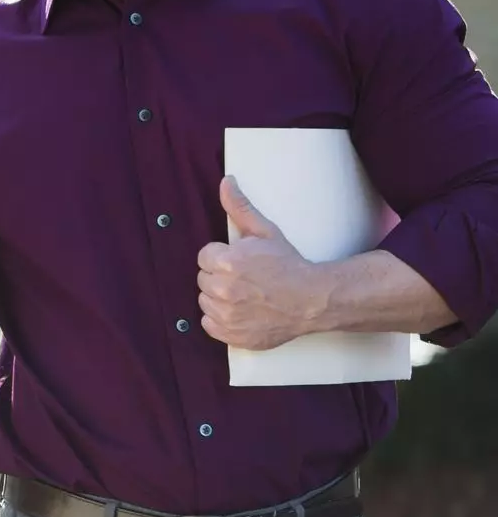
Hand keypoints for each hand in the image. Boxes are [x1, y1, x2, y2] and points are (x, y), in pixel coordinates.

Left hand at [197, 176, 324, 350]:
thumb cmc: (289, 264)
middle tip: (245, 277)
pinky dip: (221, 320)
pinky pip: (209, 324)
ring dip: (219, 298)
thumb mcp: (265, 232)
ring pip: (204, 301)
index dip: (221, 256)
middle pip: (203, 278)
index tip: (240, 261)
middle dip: (220, 276)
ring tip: (245, 294)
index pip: (204, 256)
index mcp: (227, 261)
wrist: (312, 299)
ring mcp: (226, 314)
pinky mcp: (230, 334)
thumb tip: (226, 183)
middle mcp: (223, 289)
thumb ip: (240, 208)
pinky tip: (241, 311)